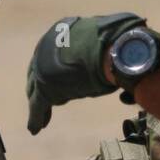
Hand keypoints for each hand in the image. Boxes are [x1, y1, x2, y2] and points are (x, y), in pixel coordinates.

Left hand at [25, 13, 144, 134]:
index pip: (54, 52)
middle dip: (43, 85)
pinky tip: (36, 128)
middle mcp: (46, 47)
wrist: (112, 51)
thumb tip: (122, 51)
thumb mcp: (107, 42)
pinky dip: (37, 117)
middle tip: (49, 98)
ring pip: (36, 89)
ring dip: (41, 103)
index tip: (60, 77)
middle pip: (40, 71)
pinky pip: (38, 106)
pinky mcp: (44, 89)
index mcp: (61, 31)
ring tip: (42, 118)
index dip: (56, 66)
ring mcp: (42, 68)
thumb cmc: (114, 44)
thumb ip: (105, 49)